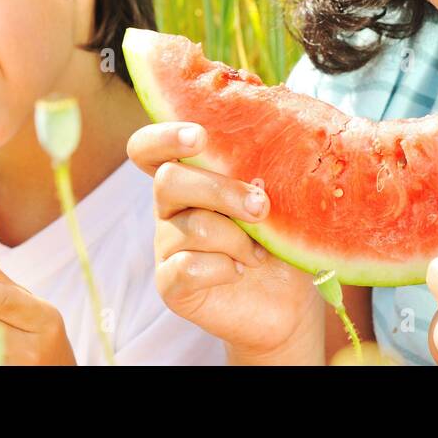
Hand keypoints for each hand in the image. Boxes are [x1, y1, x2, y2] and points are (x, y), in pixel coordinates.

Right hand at [127, 121, 324, 361]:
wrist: (287, 301)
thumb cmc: (280, 240)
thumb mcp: (279, 201)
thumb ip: (265, 174)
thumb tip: (261, 167)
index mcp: (190, 175)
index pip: (150, 148)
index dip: (164, 136)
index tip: (200, 137)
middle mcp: (171, 206)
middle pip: (169, 180)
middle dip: (221, 191)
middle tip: (261, 208)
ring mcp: (166, 245)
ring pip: (192, 226)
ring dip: (237, 240)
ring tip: (260, 253)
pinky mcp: (170, 284)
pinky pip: (187, 267)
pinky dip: (223, 268)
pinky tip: (240, 271)